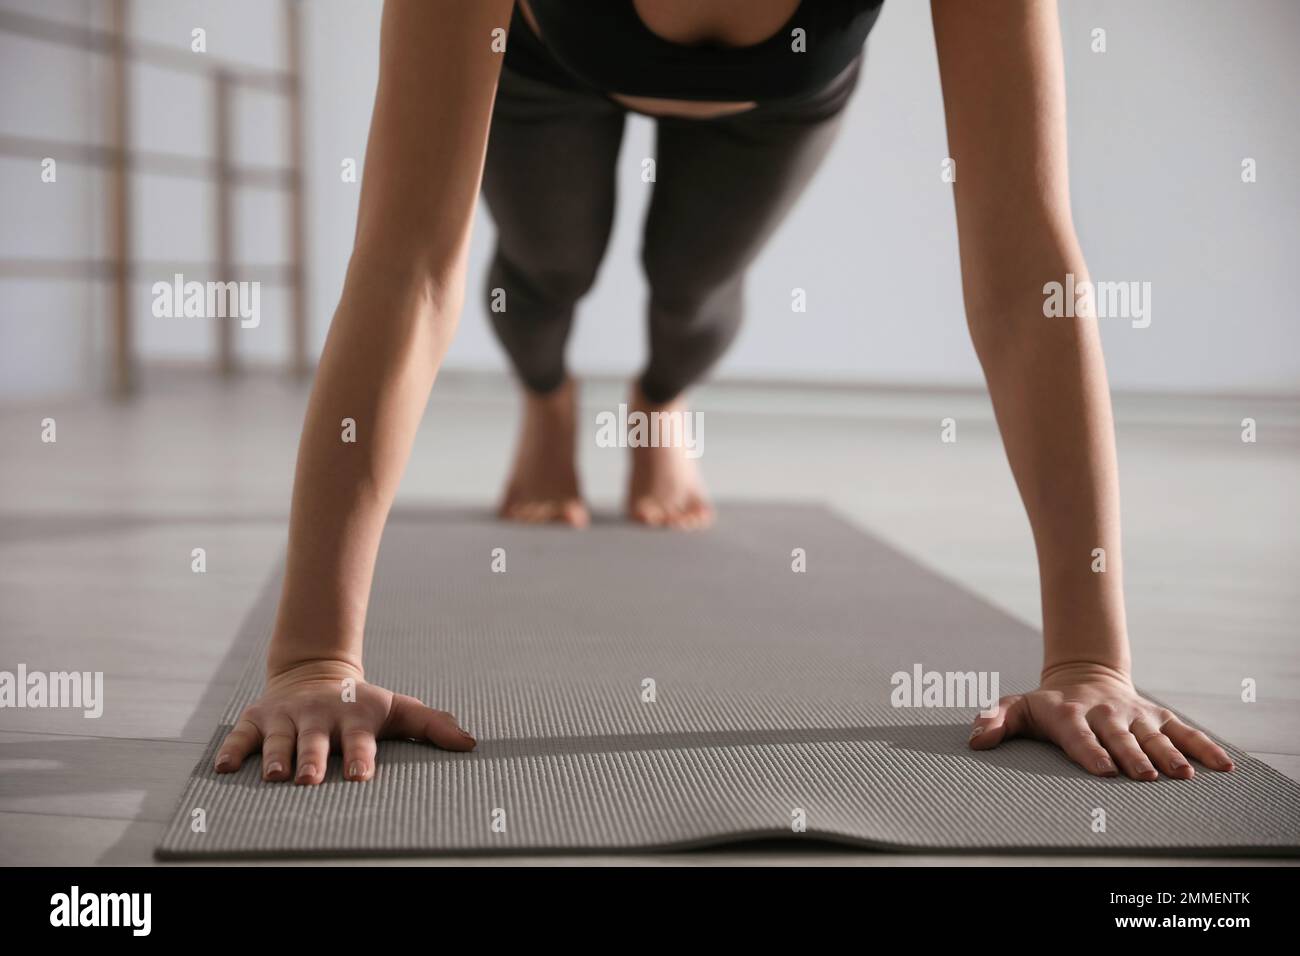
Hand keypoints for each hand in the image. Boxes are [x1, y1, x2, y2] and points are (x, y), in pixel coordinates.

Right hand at [213, 660, 475, 784]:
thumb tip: (471, 743)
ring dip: (275, 758)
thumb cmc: (361, 705)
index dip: (361, 757)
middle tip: (313, 781)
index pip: (359, 741)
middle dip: (314, 761)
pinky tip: (224, 768)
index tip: (362, 776)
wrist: (315, 675)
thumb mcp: (397, 709)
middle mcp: (317, 718)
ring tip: (274, 777)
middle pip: (315, 743)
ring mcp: (284, 719)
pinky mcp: (255, 720)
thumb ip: (433, 725)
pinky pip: (240, 736)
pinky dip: (231, 750)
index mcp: (352, 718)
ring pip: (278, 741)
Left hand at [967, 662, 1233, 779]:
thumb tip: (975, 738)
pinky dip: (1203, 747)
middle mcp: (1106, 714)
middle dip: (1131, 756)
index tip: (1102, 769)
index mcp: (1071, 714)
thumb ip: (995, 720)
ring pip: (1154, 736)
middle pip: (1120, 737)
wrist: (1085, 678)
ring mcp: (1135, 715)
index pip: (1079, 735)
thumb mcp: (1018, 708)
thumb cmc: (1047, 706)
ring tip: (1182, 776)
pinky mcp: (1158, 717)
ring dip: (1169, 755)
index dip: (1090, 750)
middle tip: (1145, 776)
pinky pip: (1185, 731)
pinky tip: (1222, 767)